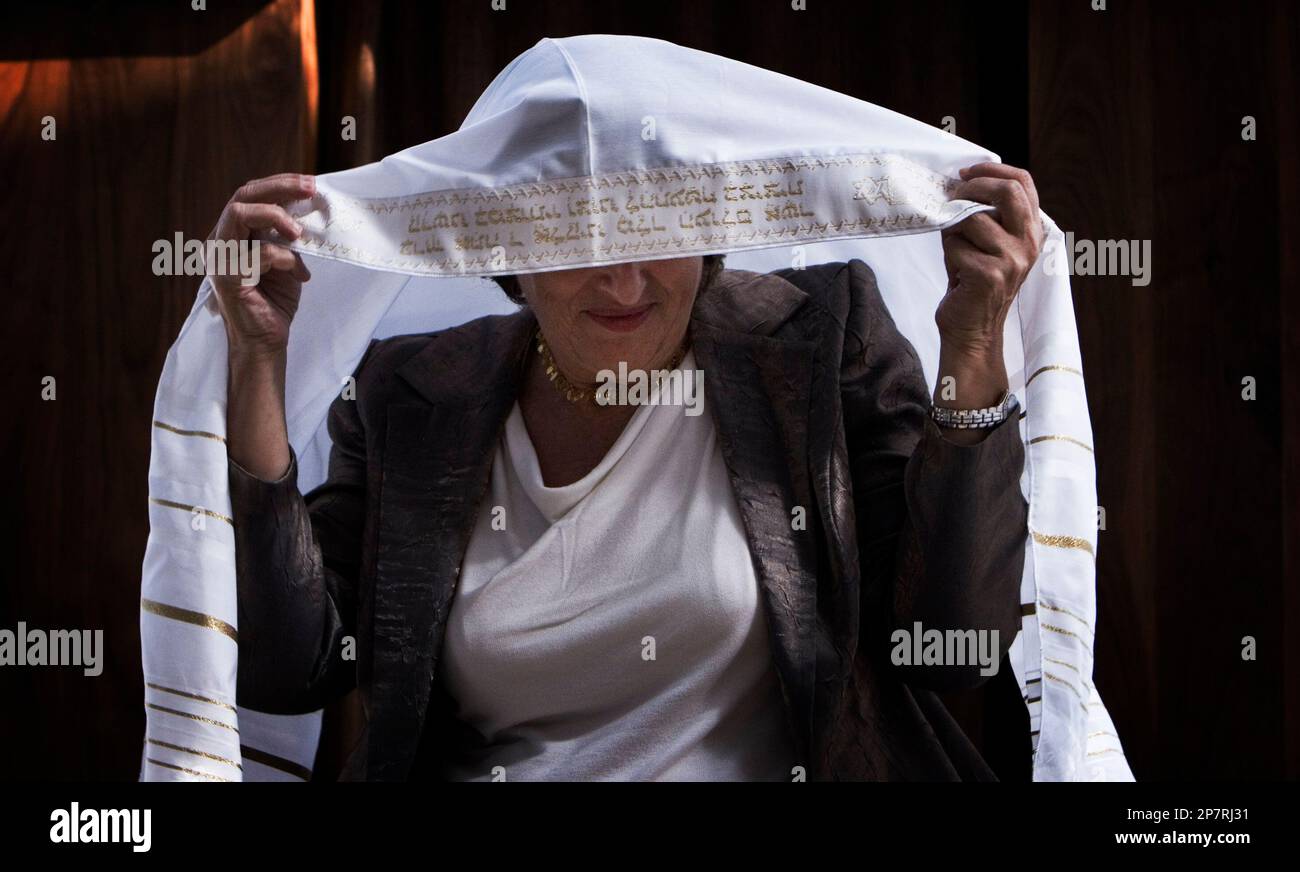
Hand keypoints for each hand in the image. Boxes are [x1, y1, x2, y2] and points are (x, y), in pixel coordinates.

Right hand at [208, 173, 314, 358]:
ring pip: (240, 214)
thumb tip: (310, 205)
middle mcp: (220, 241)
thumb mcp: (286, 258)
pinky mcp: (227, 277)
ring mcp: (219, 258)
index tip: (309, 183)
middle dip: (279, 188)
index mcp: (232, 234)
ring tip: (298, 233)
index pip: (249, 195)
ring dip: (275, 216)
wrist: (266, 340)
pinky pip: (259, 253)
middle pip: (242, 196)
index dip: (279, 184)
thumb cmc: (275, 300)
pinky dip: (286, 258)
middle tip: (310, 189)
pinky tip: (300, 274)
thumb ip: (287, 234)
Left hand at [937, 162, 1043, 355]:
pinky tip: (957, 271)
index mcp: (1031, 230)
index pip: (1023, 182)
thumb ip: (981, 212)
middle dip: (972, 187)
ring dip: (953, 229)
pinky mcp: (991, 274)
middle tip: (952, 194)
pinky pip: (956, 245)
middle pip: (1007, 191)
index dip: (992, 169)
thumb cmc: (972, 280)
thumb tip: (956, 184)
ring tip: (956, 249)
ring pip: (972, 219)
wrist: (971, 329)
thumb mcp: (985, 240)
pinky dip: (949, 253)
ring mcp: (1013, 259)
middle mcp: (1029, 242)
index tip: (966, 172)